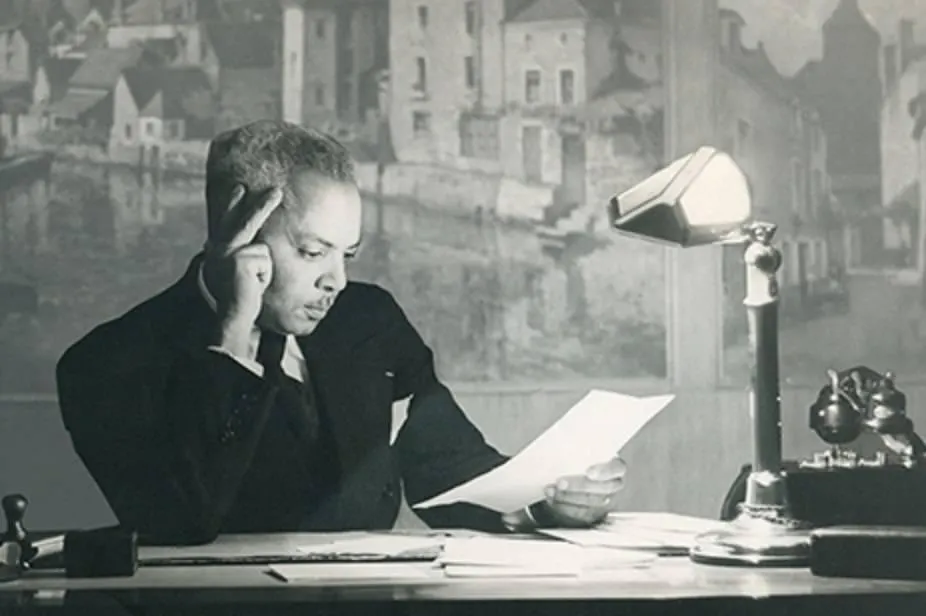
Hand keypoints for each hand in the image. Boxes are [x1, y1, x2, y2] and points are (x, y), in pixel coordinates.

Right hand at [203, 185, 282, 327]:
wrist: (233, 312)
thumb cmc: (240, 295)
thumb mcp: (237, 270)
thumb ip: (239, 253)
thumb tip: (246, 242)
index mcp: (218, 248)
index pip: (228, 221)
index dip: (234, 204)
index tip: (240, 188)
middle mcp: (219, 247)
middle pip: (245, 222)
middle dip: (261, 205)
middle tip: (277, 191)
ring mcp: (229, 252)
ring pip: (262, 249)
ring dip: (263, 269)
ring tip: (253, 282)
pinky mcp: (241, 259)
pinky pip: (265, 260)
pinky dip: (265, 275)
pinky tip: (253, 284)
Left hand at [542, 456, 626, 527]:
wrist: (574, 479)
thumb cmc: (579, 462)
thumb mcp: (580, 453)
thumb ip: (577, 452)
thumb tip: (561, 449)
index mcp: (615, 467)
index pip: (617, 468)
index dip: (605, 471)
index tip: (588, 472)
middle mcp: (614, 486)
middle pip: (603, 489)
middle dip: (579, 486)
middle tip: (560, 482)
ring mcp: (605, 503)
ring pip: (590, 503)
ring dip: (567, 497)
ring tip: (551, 490)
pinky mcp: (592, 515)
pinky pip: (579, 513)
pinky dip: (563, 506)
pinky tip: (551, 498)